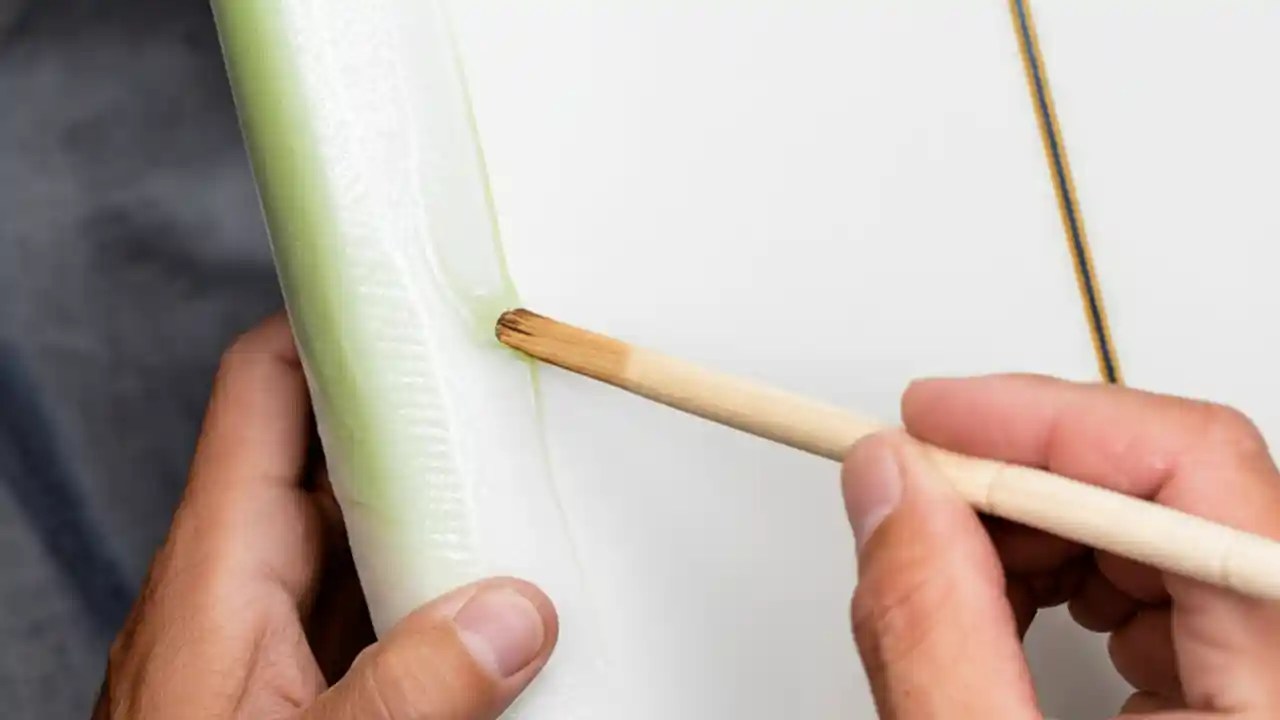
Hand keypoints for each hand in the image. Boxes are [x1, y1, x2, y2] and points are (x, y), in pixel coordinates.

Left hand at [94, 314, 556, 718]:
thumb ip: (405, 690)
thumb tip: (515, 615)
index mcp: (215, 572)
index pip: (263, 391)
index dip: (329, 325)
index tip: (412, 296)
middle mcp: (237, 586)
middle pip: (330, 453)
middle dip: (419, 419)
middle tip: (506, 394)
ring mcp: (267, 636)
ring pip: (359, 530)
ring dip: (434, 510)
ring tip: (522, 491)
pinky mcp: (296, 681)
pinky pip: (371, 600)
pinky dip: (429, 585)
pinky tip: (487, 603)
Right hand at [842, 374, 1279, 717]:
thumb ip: (934, 631)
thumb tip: (891, 484)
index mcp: (1278, 689)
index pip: (1197, 474)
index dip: (1048, 421)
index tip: (937, 416)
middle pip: (1173, 492)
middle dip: (1018, 480)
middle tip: (913, 489)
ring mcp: (1269, 680)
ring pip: (1155, 530)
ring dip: (1030, 529)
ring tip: (946, 563)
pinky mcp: (1235, 692)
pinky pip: (1154, 586)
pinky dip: (1056, 577)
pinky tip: (999, 606)